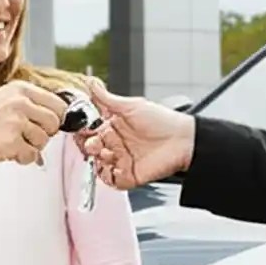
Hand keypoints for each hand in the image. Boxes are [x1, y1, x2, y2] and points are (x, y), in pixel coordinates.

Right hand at [0, 81, 67, 180]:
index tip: (46, 126)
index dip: (55, 118)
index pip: (58, 103)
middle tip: (28, 137)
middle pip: (55, 122)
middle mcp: (20, 102)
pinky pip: (32, 155)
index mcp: (21, 89)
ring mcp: (16, 122)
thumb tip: (57, 118)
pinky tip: (7, 151)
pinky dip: (22, 158)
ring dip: (31, 147)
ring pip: (44, 140)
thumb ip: (30, 105)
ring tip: (12, 143)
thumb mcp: (4, 99)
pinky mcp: (12, 142)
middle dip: (45, 134)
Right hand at [76, 80, 194, 189]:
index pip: (89, 131)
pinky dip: (109, 176)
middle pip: (91, 149)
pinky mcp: (129, 175)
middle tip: (95, 142)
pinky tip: (115, 166)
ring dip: (99, 159)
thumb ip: (107, 98)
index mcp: (114, 127)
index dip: (84, 131)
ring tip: (108, 152)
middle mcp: (116, 144)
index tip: (82, 128)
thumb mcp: (132, 106)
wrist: (183, 141)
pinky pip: (112, 180)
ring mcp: (122, 160)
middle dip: (89, 146)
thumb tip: (92, 84)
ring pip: (98, 164)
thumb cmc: (163, 121)